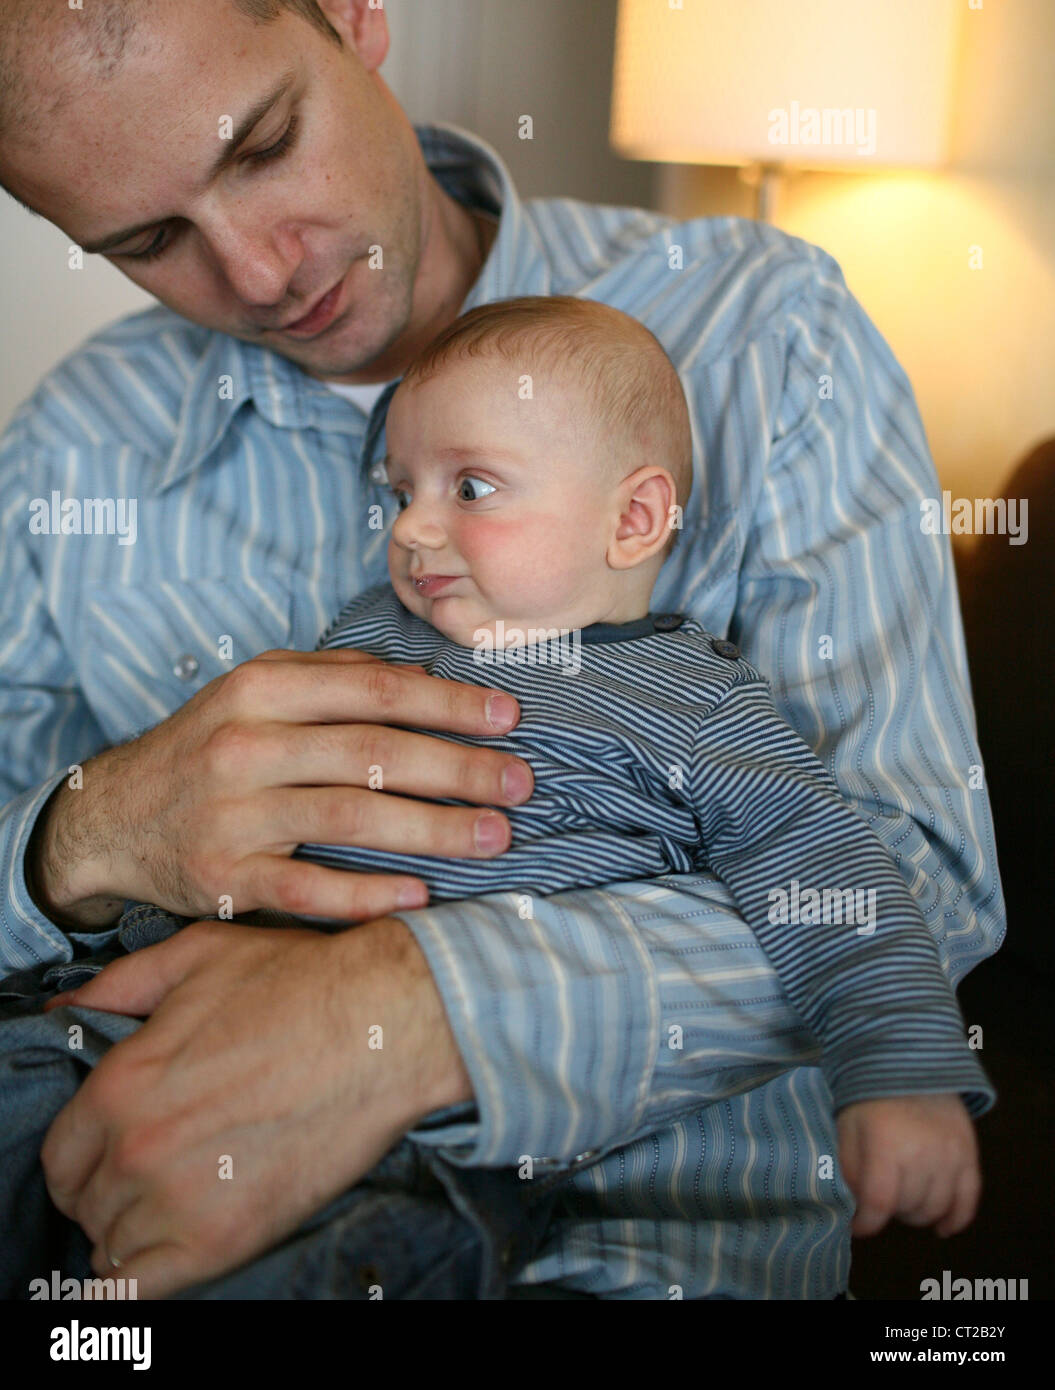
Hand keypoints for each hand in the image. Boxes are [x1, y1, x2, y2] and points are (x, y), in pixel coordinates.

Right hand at [28, 647, 532, 926]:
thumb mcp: (254, 690)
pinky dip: (367, 894)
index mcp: (261, 690)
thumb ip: (332, 677)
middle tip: (521, 783)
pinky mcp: (223, 878)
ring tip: (495, 837)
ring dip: (433, 830)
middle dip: (458, 769)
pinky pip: (307, 888)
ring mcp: (233, 815)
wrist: (110, 818)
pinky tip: (421, 897)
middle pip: (373, 754)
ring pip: (350, 819)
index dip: (448, 704)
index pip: (374, 692)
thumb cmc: (205, 746)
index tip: (508, 717)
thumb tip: (422, 676)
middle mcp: (245, 746)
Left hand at [41, 918, 470, 1296]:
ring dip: (139, 1228)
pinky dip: (150, 1275)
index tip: (116, 1149)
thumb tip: (68, 1007)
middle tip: (158, 1169)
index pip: (62, 1154)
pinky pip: (144, 1291)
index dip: (86, 1153)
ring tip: (183, 1198)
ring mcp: (178, 1200)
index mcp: (121, 1084)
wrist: (388, 1024)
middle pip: (87, 1204)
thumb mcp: (200, 956)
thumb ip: (122, 984)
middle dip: (112, 1190)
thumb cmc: (302, 982)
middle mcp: (136, 1149)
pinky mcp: (225, 1239)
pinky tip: (177, 1245)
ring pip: (115, 1246)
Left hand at [837, 1094, 980, 1237]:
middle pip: (908, 1208)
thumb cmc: (870, 1097)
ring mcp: (950, 1154)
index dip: (867, 1223)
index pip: (880, 1202)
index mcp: (886, 1144)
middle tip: (881, 1198)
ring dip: (917, 1213)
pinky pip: (969, 1199)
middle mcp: (922, 1153)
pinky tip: (943, 1228)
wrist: (908, 1062)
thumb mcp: (847, 1128)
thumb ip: (850, 1169)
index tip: (859, 1226)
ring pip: (936, 1208)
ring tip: (904, 1200)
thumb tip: (857, 1209)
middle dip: (890, 1211)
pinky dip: (957, 1219)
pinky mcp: (969, 1153)